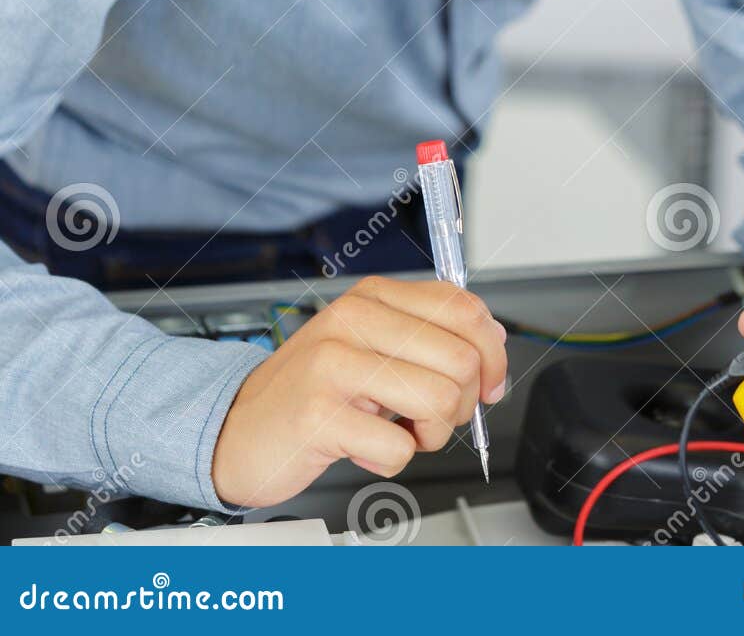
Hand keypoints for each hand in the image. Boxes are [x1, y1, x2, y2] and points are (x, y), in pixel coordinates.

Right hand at [211, 275, 507, 507]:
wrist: (236, 427)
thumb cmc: (311, 391)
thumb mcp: (371, 345)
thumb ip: (428, 337)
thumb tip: (493, 346)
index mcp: (374, 296)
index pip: (464, 308)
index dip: (492, 352)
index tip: (489, 384)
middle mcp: (354, 319)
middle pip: (460, 360)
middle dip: (460, 405)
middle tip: (430, 418)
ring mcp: (333, 364)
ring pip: (438, 402)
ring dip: (429, 436)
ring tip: (398, 432)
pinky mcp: (318, 414)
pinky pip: (398, 449)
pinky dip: (391, 462)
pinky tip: (363, 448)